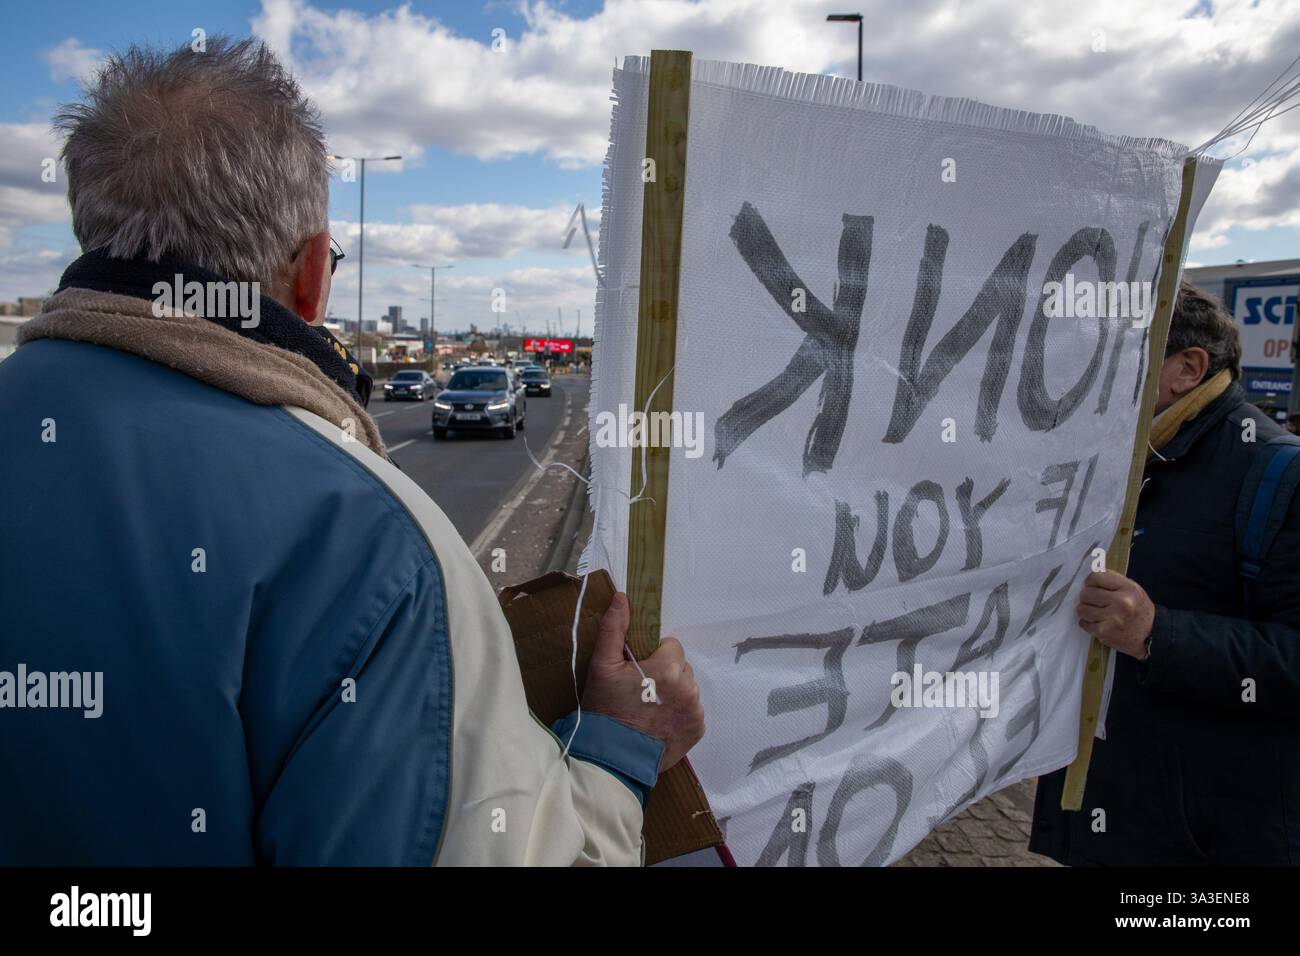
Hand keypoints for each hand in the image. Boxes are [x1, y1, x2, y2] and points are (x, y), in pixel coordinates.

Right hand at [582, 592, 704, 770]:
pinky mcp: (697, 729)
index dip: (652, 656)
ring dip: (672, 693)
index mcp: (669, 667)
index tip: (637, 672)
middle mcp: (688, 687)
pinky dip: (678, 713)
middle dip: (664, 674)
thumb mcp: (602, 666)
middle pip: (680, 667)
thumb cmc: (605, 709)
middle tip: (640, 691)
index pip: (671, 646)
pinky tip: (658, 722)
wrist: (612, 758)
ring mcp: (695, 711)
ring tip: (648, 708)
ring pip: (686, 688)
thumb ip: (615, 628)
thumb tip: (623, 597)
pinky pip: (691, 710)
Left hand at [1077, 570, 1154, 658]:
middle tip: (1092, 601)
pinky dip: (1087, 623)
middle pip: (1086, 593)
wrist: (1152, 635)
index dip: (1090, 581)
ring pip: (1082, 609)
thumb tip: (1089, 580)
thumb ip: (1113, 582)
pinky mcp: (1105, 633)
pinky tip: (1096, 622)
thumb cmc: (1139, 610)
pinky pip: (1084, 623)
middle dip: (1086, 597)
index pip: (1096, 577)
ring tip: (1093, 612)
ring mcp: (1112, 619)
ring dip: (1085, 610)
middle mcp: (1121, 602)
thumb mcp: (1133, 590)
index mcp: (1128, 589)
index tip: (1091, 586)